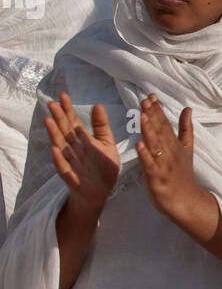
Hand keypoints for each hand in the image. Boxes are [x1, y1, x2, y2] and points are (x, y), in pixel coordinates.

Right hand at [45, 92, 119, 211]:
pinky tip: (55, 149)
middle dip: (59, 117)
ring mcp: (71, 162)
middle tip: (52, 103)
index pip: (73, 122)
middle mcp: (74, 149)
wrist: (101, 193)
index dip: (68, 109)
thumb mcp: (106, 143)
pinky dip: (59, 159)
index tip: (63, 95)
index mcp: (83, 140)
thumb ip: (101, 126)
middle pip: (65, 131)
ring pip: (61, 146)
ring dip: (54, 134)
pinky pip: (63, 167)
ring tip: (48, 121)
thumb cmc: (102, 167)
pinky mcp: (72, 177)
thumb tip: (98, 104)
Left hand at [136, 93, 196, 221]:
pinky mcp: (158, 179)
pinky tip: (139, 144)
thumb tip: (187, 108)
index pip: (165, 124)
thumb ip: (186, 128)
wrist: (188, 202)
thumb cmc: (183, 175)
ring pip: (156, 145)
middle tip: (145, 100)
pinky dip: (145, 155)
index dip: (158, 110)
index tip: (150, 96)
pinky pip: (150, 165)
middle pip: (160, 131)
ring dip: (149, 130)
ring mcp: (164, 166)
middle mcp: (170, 152)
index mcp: (175, 145)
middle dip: (152, 116)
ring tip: (142, 116)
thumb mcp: (187, 149)